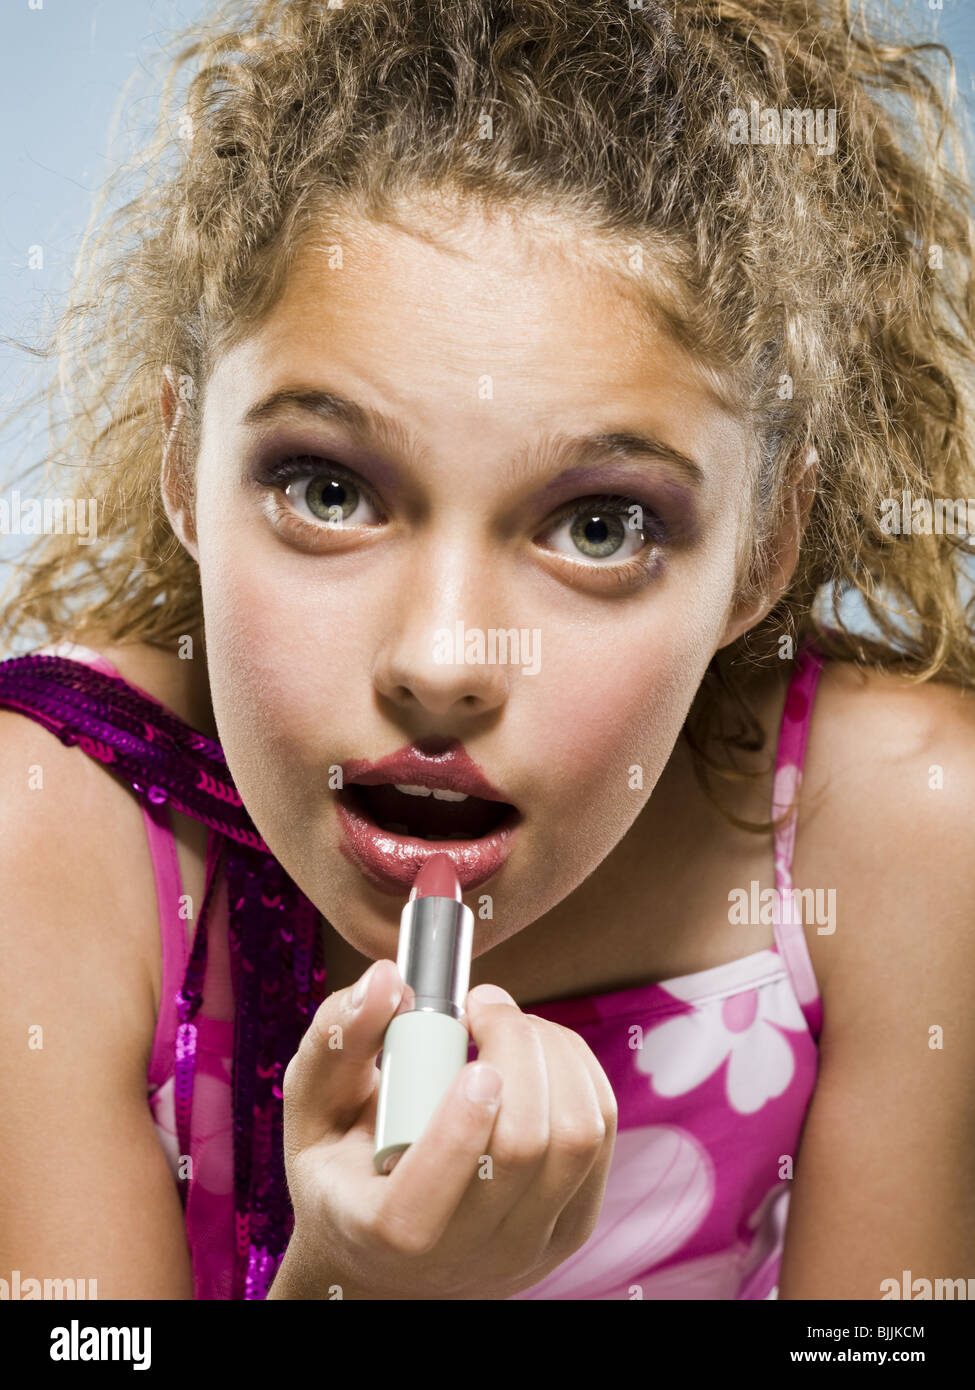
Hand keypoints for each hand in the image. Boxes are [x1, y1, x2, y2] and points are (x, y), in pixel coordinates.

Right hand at [273, 958, 617, 1299]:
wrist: (389, 1249)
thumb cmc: (343, 1163)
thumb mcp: (313, 1103)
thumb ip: (340, 1038)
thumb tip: (387, 977)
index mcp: (385, 1232)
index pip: (426, 1198)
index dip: (458, 1125)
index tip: (467, 1061)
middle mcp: (467, 1254)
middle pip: (524, 1147)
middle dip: (515, 1047)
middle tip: (481, 1003)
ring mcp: (530, 1248)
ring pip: (578, 1135)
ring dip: (552, 1050)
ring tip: (508, 1024)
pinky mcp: (573, 1226)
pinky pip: (601, 1132)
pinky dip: (578, 1069)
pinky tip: (538, 1048)